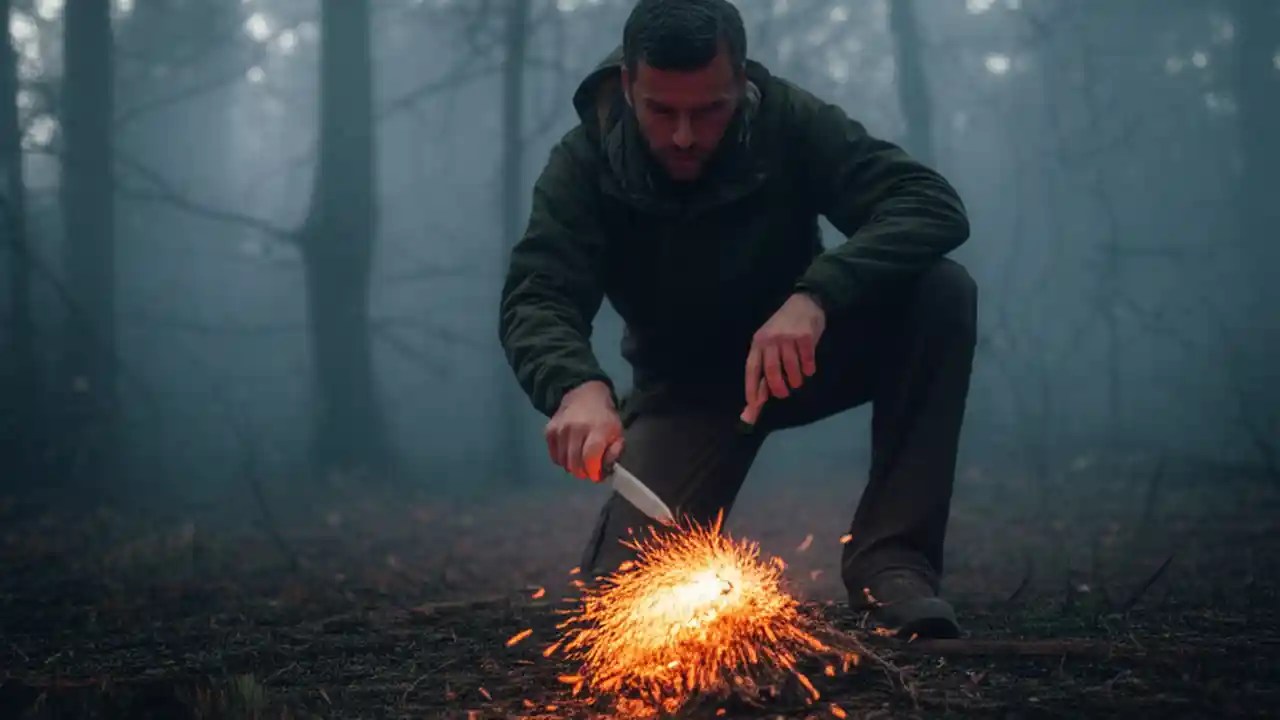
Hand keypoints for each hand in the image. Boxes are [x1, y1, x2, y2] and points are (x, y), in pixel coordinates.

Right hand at [545, 380, 624, 481]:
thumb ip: (614, 452)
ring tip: (580, 462)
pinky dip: (562, 460)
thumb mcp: (617, 433)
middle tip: (588, 471)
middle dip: (583, 473)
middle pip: (575, 462)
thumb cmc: (604, 418)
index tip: (596, 476)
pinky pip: (554, 456)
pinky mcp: (549, 430)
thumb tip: (604, 470)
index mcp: (598, 429)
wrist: (585, 395)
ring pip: (563, 462)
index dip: (592, 471)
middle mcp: (577, 428)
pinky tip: (570, 454)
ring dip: (572, 467)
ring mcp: (560, 429)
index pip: (590, 457)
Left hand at [744, 292, 824, 407]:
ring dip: (795, 380)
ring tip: (797, 382)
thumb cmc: (783, 327)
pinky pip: (807, 359)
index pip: (752, 368)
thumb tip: (759, 397)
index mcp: (758, 342)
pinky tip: (809, 370)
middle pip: (771, 370)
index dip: (752, 387)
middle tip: (783, 394)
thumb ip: (765, 366)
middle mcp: (770, 339)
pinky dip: (808, 369)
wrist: (804, 302)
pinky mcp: (805, 336)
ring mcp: (788, 337)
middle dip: (777, 387)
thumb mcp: (769, 342)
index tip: (753, 405)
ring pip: (790, 367)